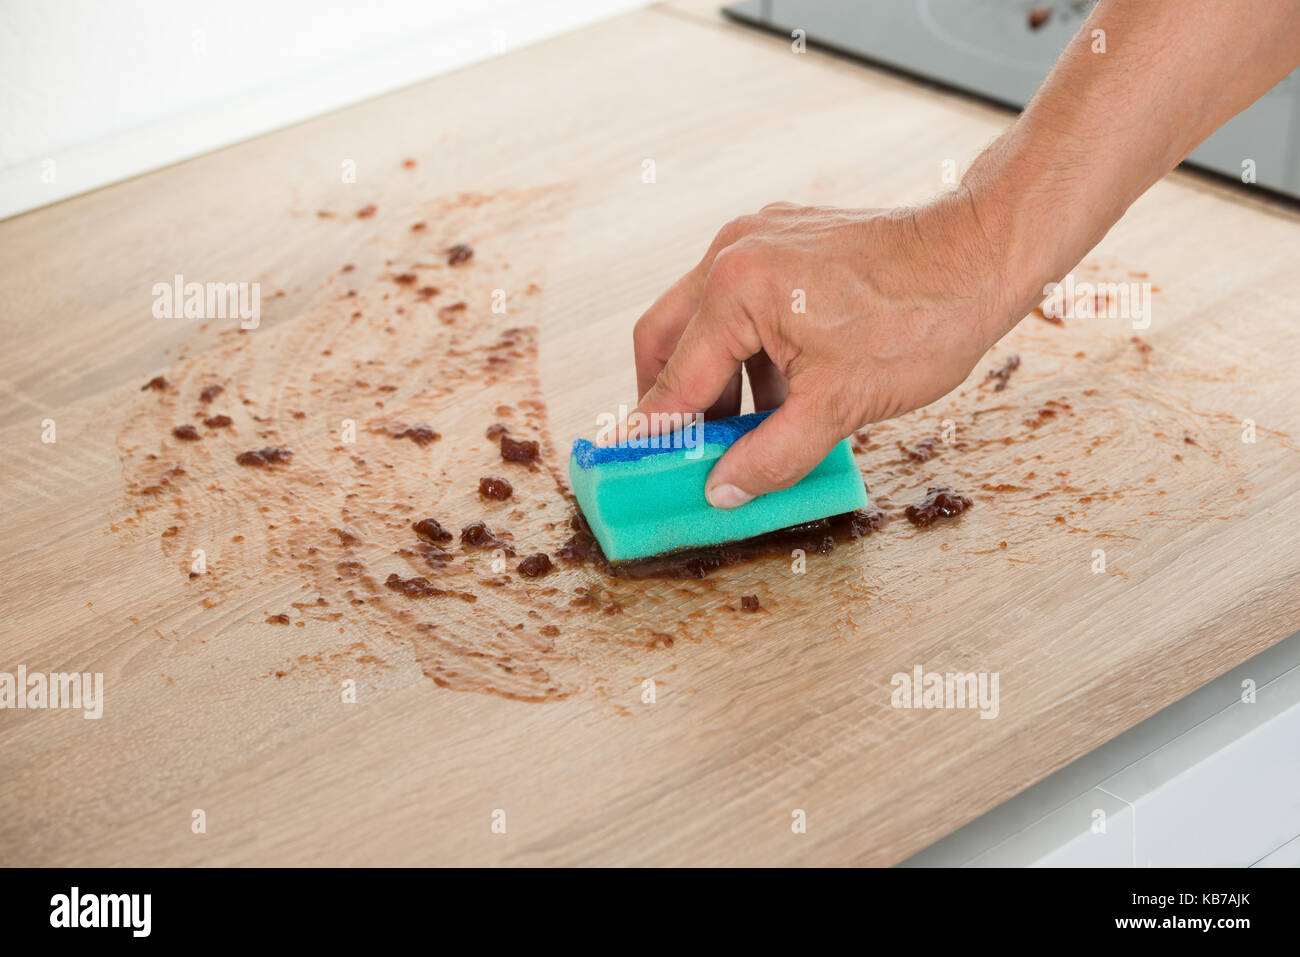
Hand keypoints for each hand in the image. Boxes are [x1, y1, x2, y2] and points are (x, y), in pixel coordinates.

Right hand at [627, 192, 1031, 507]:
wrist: (984, 254)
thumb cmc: (923, 317)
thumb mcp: (840, 406)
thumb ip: (771, 456)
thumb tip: (722, 489)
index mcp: (736, 287)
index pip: (675, 377)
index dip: (655, 432)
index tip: (635, 466)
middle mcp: (734, 252)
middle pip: (666, 337)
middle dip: (668, 399)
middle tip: (678, 449)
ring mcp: (759, 240)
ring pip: (703, 321)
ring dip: (713, 378)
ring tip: (741, 432)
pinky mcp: (786, 242)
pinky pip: (741, 303)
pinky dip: (746, 352)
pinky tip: (777, 394)